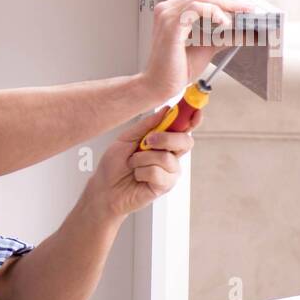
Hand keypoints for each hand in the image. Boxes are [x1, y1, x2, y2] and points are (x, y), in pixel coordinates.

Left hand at [84, 104, 200, 219]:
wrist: (104, 189)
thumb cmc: (114, 165)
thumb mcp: (126, 139)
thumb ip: (146, 125)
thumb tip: (166, 110)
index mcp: (163, 141)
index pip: (184, 128)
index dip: (192, 119)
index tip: (195, 112)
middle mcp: (171, 155)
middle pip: (185, 141)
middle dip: (166, 138)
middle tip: (148, 141)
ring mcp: (170, 171)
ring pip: (166, 158)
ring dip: (143, 159)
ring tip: (133, 164)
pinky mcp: (165, 186)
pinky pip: (158, 173)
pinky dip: (141, 172)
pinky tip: (137, 176)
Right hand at [140, 0, 254, 105]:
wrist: (160, 86)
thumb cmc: (176, 69)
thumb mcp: (207, 48)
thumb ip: (223, 37)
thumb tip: (243, 31)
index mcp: (173, 13)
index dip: (226, 1)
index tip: (245, 8)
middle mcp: (167, 10)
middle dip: (230, 1)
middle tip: (248, 9)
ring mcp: (167, 16)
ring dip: (226, 6)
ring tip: (240, 17)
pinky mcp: (171, 25)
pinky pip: (197, 9)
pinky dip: (214, 13)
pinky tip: (224, 23)